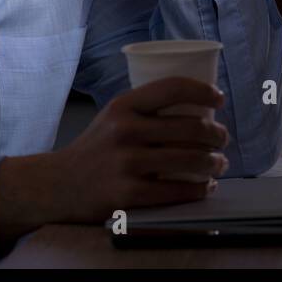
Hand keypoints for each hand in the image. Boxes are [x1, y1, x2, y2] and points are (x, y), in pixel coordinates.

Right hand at [44, 77, 229, 222]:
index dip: (203, 91)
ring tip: (220, 163)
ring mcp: (126, 163)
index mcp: (123, 105)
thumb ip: (146, 109)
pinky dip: (199, 189)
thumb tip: (197, 108)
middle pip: (190, 127)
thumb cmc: (95, 149)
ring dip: (214, 162)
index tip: (219, 99)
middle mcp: (125, 130)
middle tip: (223, 139)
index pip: (173, 87)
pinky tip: (205, 186)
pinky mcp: (128, 194)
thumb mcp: (113, 117)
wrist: (58, 185)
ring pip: (190, 159)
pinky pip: (177, 191)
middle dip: (217, 134)